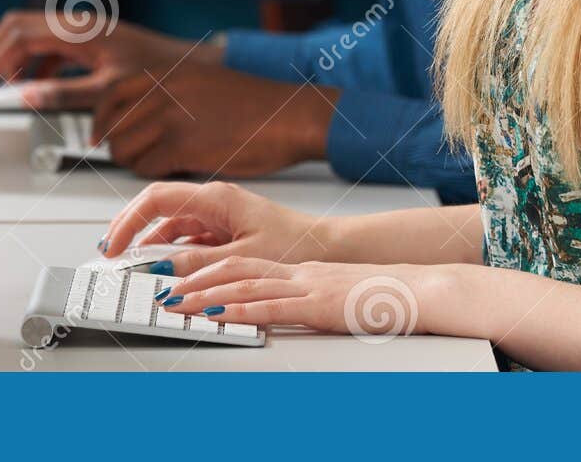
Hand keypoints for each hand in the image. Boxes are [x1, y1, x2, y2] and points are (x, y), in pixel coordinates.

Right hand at [0, 10, 220, 110]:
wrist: (189, 67)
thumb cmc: (157, 75)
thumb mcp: (108, 90)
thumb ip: (65, 94)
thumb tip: (27, 97)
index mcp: (78, 30)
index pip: (19, 35)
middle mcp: (76, 24)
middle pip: (17, 29)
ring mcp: (82, 32)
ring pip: (31, 38)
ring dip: (12, 61)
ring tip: (1, 90)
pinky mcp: (89, 43)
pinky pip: (49, 50)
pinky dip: (33, 67)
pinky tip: (33, 89)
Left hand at [91, 66, 338, 178]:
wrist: (289, 116)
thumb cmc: (256, 104)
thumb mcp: (203, 81)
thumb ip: (169, 93)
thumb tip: (141, 116)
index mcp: (168, 73)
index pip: (111, 94)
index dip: (102, 120)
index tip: (101, 136)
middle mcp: (164, 91)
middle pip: (113, 126)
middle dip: (118, 147)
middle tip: (132, 158)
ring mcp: (172, 117)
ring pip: (125, 149)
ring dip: (136, 163)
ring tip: (158, 165)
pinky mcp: (184, 147)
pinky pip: (147, 167)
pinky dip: (154, 174)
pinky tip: (174, 171)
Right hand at [99, 181, 336, 275]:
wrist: (326, 248)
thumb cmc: (294, 245)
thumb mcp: (241, 259)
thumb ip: (198, 264)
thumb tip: (161, 270)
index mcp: (216, 197)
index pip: (156, 198)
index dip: (128, 220)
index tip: (113, 245)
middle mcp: (213, 201)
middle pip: (157, 207)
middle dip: (130, 228)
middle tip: (111, 253)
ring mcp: (217, 214)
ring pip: (170, 224)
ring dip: (149, 243)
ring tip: (130, 265)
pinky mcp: (223, 230)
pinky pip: (186, 237)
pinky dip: (170, 251)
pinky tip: (161, 267)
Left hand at [159, 256, 439, 336]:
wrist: (420, 290)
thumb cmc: (385, 297)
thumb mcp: (337, 297)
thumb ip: (309, 300)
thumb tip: (282, 312)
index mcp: (300, 270)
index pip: (244, 264)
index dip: (207, 269)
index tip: (177, 277)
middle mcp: (298, 273)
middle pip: (235, 268)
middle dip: (193, 277)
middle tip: (160, 287)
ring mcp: (307, 286)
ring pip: (244, 283)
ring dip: (204, 293)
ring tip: (173, 302)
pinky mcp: (317, 304)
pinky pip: (271, 306)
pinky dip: (238, 310)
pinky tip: (216, 315)